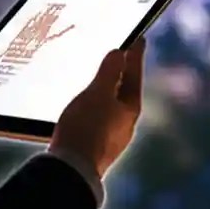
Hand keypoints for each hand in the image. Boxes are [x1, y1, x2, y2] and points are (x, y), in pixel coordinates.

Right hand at [50, 38, 145, 178]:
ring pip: (111, 107)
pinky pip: (98, 119)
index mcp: (130, 109)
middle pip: (124, 92)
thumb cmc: (86, 127)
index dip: (135, 55)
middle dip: (121, 74)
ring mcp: (110, 137)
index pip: (134, 74)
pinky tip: (83, 107)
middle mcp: (124, 124)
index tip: (139, 39)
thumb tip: (119, 54)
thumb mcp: (98, 93)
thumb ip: (109, 72)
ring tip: (97, 80)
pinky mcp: (95, 147)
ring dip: (106, 91)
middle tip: (119, 57)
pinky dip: (94, 107)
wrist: (71, 169)